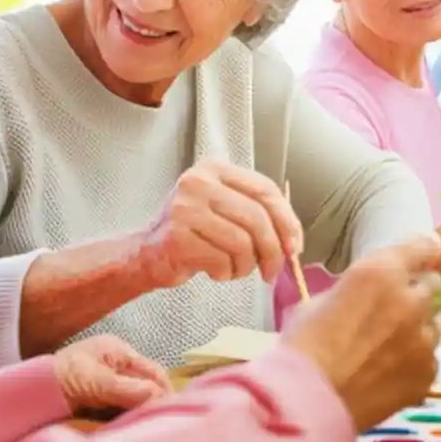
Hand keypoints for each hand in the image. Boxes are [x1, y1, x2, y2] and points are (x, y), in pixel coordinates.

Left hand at [53, 335, 171, 412]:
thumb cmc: (64, 377)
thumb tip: (158, 396)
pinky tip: (132, 419)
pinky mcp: (100, 391)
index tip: (172, 407)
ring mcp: (108, 376)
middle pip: (146, 381)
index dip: (164, 388)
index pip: (152, 369)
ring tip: (150, 419)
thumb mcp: (99, 383)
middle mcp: (116, 361)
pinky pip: (122, 401)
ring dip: (142, 405)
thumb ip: (129, 390)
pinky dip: (129, 409)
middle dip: (155, 397)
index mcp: (119, 350)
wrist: (32, 389)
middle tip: (164, 416)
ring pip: (136, 392)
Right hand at [139, 159, 301, 286]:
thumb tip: (293, 240)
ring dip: (246, 266)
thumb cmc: (193, 234)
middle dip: (272, 250)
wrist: (146, 255)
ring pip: (242, 243)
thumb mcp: (223, 210)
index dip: (287, 220)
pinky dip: (226, 273)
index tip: (294, 246)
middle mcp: (198, 182)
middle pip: (257, 217)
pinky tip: (214, 271)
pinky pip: (221, 260)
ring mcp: (185, 208)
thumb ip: (256, 214)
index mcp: (215, 169)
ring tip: (235, 270)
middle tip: (272, 271)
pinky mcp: (177, 237)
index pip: (265, 190)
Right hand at [280, 234, 440, 431]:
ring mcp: (424, 339)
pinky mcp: (428, 373)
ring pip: (438, 322)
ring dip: (422, 325)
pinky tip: (392, 371)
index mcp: (381, 272)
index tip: (423, 255)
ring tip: (395, 342)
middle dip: (419, 290)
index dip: (423, 250)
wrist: (308, 396)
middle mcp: (411, 300)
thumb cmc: (304, 343)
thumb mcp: (325, 298)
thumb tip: (369, 294)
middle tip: (397, 306)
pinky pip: (431, 359)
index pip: (424, 246)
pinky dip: (417, 360)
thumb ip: (358, 289)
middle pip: (434, 284)